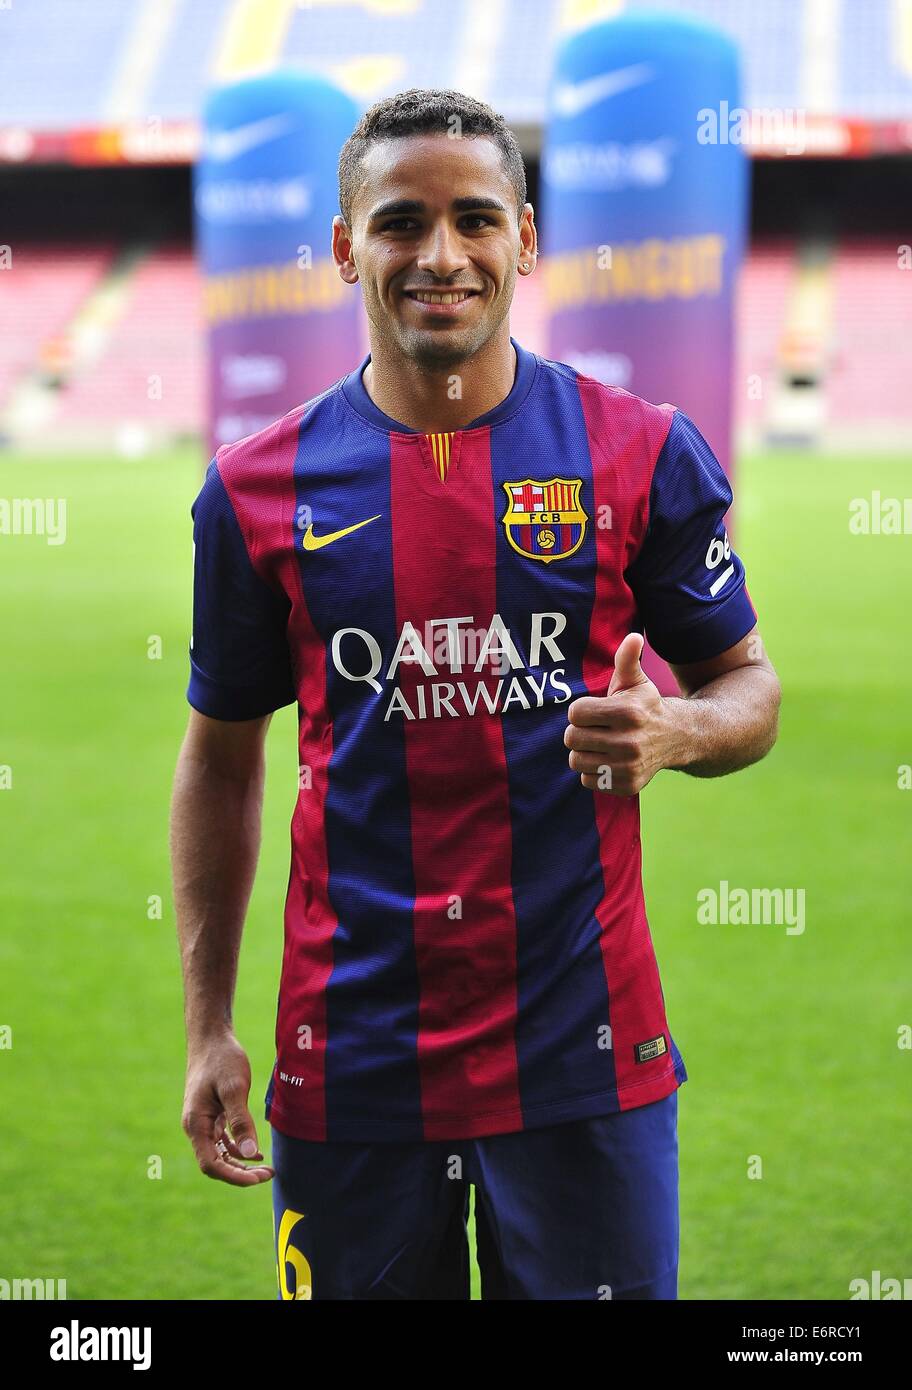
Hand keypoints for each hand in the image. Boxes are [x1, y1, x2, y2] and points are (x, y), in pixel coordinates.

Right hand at [182, 1031, 273, 1185]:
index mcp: (195, 1124)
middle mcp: (195, 1127)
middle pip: (215, 1163)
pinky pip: (222, 1141)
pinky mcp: (210, 1114)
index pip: (211, 1165)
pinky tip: (255, 1152)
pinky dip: (237, 1149)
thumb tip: (251, 1153)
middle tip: (269, 1174)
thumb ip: (240, 1121)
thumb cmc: (222, 1059)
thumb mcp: (234, 1088)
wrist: (211, 1037)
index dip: (234, 1177)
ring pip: (219, 1154)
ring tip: (266, 1167)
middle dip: (240, 1174)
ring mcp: (202, 1122)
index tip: (258, 1179)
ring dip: (240, 1164)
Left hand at [564, 633, 678, 795]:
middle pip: (572, 738)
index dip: (581, 711)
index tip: (594, 710)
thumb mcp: (638, 681)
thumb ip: (627, 660)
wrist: (678, 737)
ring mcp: (628, 766)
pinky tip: (608, 761)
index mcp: (627, 712)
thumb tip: (632, 637)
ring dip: (584, 752)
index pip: (575, 714)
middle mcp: (628, 742)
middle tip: (595, 728)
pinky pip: (588, 781)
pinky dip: (593, 773)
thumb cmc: (647, 705)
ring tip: (600, 744)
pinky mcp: (627, 785)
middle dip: (579, 731)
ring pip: (576, 761)